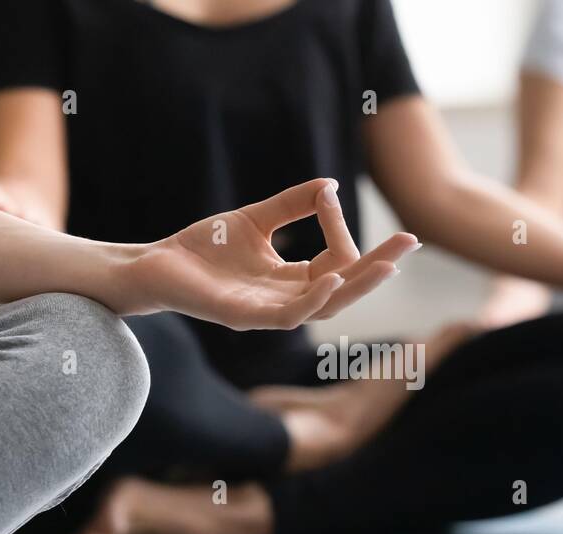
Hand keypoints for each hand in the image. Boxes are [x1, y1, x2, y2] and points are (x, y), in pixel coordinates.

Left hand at [119, 178, 418, 328]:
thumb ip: (291, 206)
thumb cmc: (201, 249)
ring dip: (358, 286)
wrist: (153, 264)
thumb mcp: (255, 220)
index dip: (341, 233)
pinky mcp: (243, 317)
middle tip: (409, 243)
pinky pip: (289, 315)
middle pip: (344, 291)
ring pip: (324, 306)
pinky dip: (314, 298)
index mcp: (289, 282)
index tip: (330, 198)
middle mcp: (284, 302)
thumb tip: (330, 186)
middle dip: (378, 268)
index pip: (335, 265)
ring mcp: (266, 314)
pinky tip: (333, 281)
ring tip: (386, 266)